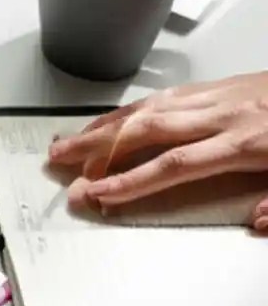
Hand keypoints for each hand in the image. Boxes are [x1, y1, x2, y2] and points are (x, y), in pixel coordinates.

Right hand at [47, 71, 267, 230]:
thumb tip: (258, 222)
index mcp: (249, 143)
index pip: (174, 164)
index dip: (130, 182)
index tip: (96, 195)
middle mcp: (227, 114)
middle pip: (147, 128)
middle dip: (96, 147)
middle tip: (58, 164)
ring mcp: (224, 95)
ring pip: (150, 106)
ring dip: (104, 125)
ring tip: (68, 141)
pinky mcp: (227, 83)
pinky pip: (167, 94)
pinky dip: (132, 108)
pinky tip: (113, 119)